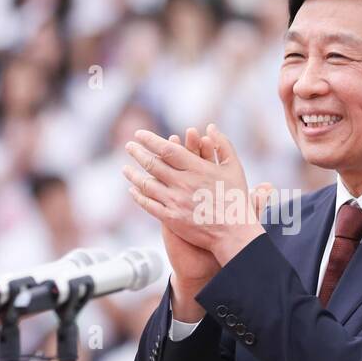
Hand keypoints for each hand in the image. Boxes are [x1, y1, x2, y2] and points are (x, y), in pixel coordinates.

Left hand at [123, 124, 268, 265]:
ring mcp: (175, 201)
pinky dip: (138, 196)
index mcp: (197, 168)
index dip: (150, 140)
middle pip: (152, 164)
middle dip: (137, 153)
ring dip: (133, 174)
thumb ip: (222, 144)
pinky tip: (132, 190)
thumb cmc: (236, 198)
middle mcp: (183, 183)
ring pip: (146, 184)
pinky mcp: (171, 218)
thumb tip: (210, 127)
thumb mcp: (234, 167)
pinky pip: (148, 205)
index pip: (167, 149)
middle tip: (129, 146)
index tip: (139, 134)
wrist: (233, 233)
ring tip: (125, 168)